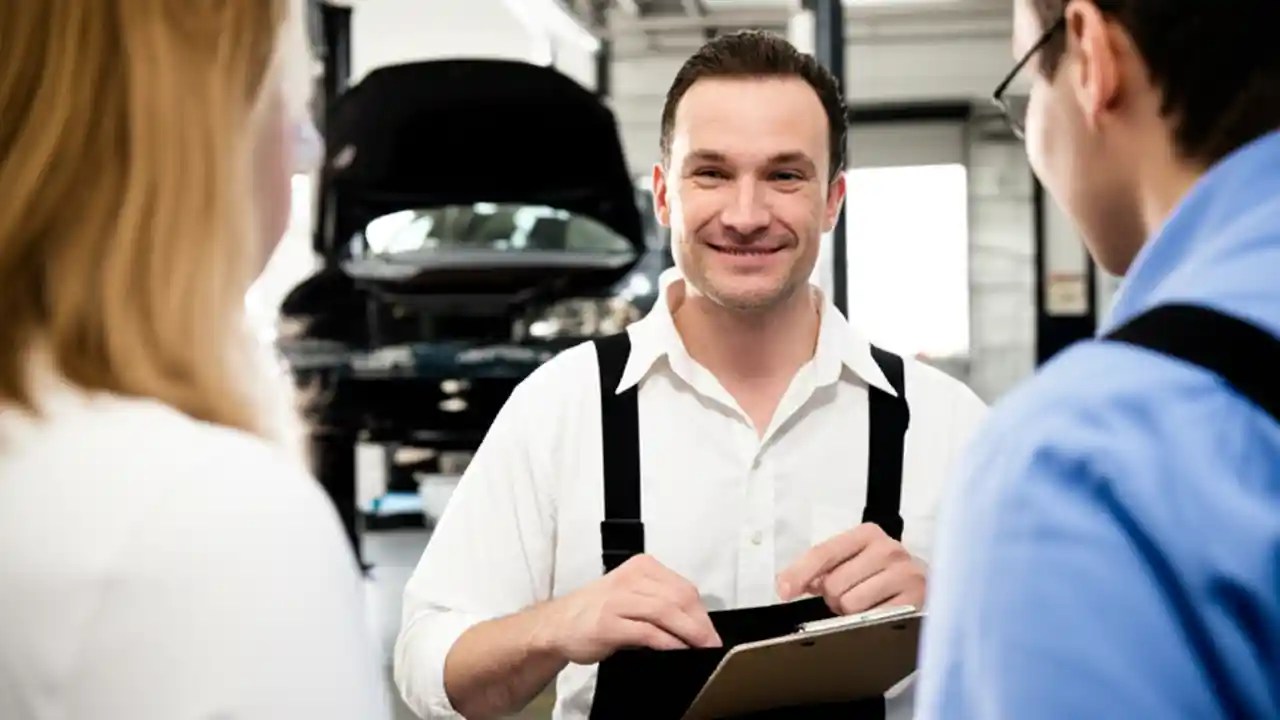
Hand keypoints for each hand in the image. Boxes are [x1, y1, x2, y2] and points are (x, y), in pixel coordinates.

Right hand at [531, 554, 722, 664]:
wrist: (557, 625)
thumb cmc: (597, 611)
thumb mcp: (631, 596)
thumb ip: (659, 602)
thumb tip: (696, 624)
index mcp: (641, 567)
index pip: (683, 587)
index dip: (702, 612)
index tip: (712, 633)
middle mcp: (630, 578)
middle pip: (679, 598)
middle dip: (700, 624)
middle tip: (712, 645)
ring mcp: (618, 599)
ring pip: (666, 611)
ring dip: (689, 633)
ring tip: (701, 650)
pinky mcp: (609, 623)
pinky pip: (647, 631)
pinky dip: (668, 642)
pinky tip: (678, 651)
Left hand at [775, 523, 925, 614]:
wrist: (935, 587)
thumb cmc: (886, 575)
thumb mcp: (855, 561)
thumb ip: (823, 568)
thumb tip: (792, 582)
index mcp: (868, 534)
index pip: (823, 553)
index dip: (798, 573)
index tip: (783, 590)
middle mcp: (889, 550)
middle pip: (834, 584)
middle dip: (835, 598)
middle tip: (852, 596)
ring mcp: (905, 575)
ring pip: (851, 604)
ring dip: (852, 612)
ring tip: (868, 604)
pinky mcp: (916, 600)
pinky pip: (872, 620)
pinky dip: (870, 621)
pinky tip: (881, 611)